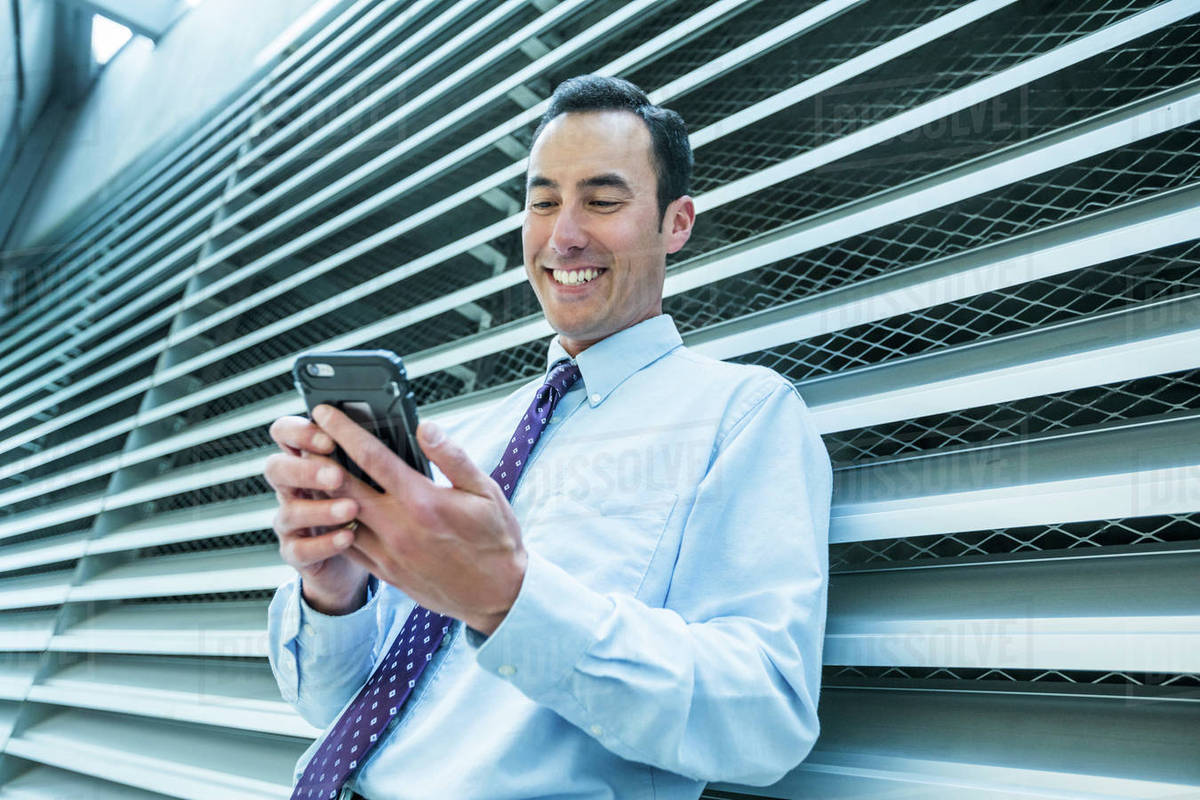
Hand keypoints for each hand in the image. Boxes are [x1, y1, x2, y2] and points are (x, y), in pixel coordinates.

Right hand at [264, 416, 369, 614]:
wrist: (368, 552)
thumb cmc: (373, 502)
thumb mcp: (377, 472)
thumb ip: (380, 451)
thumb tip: (417, 431)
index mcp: (308, 459)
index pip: (286, 433)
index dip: (300, 432)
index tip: (330, 439)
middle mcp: (293, 487)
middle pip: (276, 469)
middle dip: (305, 469)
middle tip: (337, 475)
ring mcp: (291, 521)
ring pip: (289, 511)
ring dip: (320, 509)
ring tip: (352, 508)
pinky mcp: (297, 552)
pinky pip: (301, 549)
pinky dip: (323, 543)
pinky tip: (348, 537)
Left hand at [312, 404, 525, 634]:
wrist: (498, 596)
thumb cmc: (496, 540)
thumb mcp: (486, 491)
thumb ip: (453, 457)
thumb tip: (425, 427)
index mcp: (422, 501)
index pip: (372, 457)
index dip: (343, 431)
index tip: (325, 412)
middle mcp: (399, 527)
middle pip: (343, 485)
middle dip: (319, 457)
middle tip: (306, 437)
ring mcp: (388, 553)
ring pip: (339, 517)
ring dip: (321, 491)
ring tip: (311, 468)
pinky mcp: (386, 572)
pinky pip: (347, 545)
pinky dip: (334, 524)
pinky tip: (331, 509)